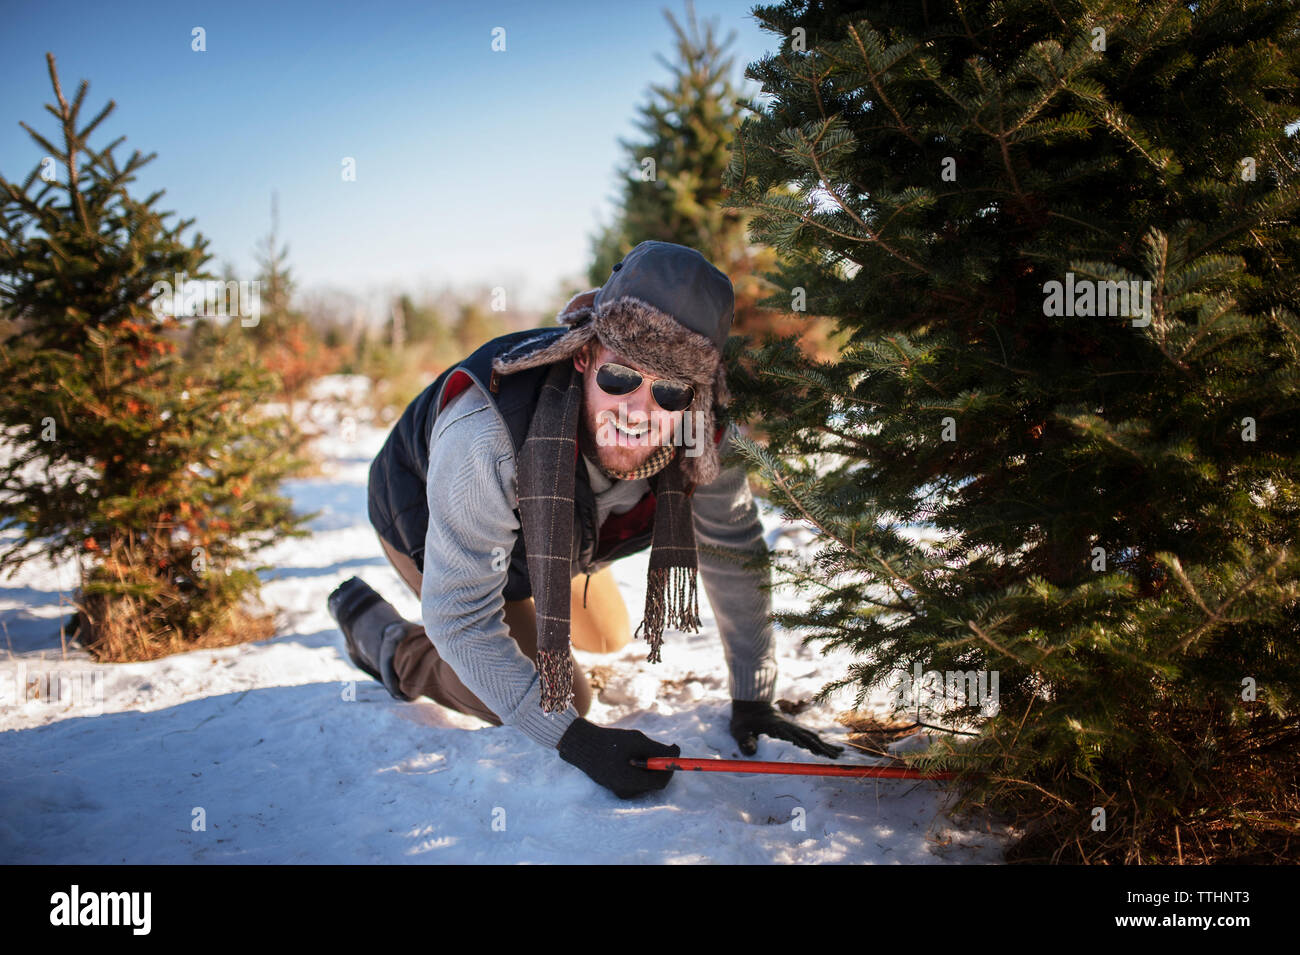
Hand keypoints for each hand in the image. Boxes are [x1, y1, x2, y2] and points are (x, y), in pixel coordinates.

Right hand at [557, 717, 680, 798]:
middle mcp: (625, 791)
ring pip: (647, 781)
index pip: (660, 782)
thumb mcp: (636, 740)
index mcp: (629, 781)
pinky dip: (641, 769)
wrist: (582, 746)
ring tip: (638, 749)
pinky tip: (630, 756)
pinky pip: (637, 780)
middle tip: (661, 748)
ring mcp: (620, 791)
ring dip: (651, 766)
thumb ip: (658, 749)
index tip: (673, 751)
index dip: (671, 767)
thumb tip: (677, 753)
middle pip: (654, 783)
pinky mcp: (617, 787)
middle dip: (661, 766)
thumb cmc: (609, 741)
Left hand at [729, 700, 843, 758]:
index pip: (795, 743)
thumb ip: (744, 741)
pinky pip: (809, 734)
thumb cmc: (743, 720)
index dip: (807, 751)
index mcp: (778, 730)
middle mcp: (789, 728)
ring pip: (812, 737)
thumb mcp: (739, 730)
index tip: (819, 760)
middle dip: (823, 750)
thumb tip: (750, 751)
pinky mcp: (792, 727)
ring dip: (825, 745)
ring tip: (839, 753)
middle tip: (837, 760)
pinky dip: (820, 741)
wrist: (750, 703)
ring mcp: (792, 726)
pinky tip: (828, 745)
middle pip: (809, 740)